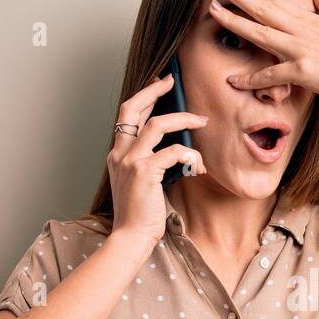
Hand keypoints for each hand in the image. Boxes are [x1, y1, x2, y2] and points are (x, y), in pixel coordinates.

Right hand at [106, 73, 207, 245]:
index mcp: (117, 154)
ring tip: (201, 121)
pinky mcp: (144, 172)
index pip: (127, 114)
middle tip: (172, 82)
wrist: (131, 237)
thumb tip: (178, 148)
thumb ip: (152, 162)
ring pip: (157, 125)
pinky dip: (190, 154)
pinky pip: (172, 152)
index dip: (143, 95)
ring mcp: (130, 161)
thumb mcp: (142, 182)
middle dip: (154, 91)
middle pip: (133, 107)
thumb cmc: (140, 214)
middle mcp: (120, 153)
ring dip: (183, 119)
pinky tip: (199, 165)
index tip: (159, 85)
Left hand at [210, 0, 318, 109]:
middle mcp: (302, 29)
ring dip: (235, 20)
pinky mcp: (304, 71)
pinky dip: (251, 79)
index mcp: (310, 18)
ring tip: (214, 9)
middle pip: (263, 7)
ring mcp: (302, 49)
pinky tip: (233, 80)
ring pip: (261, 33)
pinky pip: (272, 75)